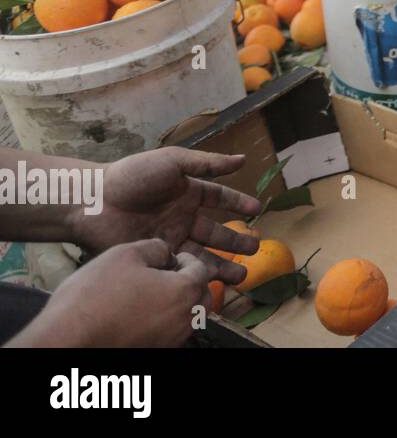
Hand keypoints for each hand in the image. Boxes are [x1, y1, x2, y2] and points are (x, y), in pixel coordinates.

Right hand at [8, 239, 213, 347]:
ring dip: (180, 303)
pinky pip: (172, 333)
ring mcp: (171, 340)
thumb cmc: (95, 295)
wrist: (67, 338)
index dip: (188, 259)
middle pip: (202, 297)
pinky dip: (166, 321)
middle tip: (169, 274)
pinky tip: (142, 314)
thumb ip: (155, 248)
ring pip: (189, 317)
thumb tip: (167, 253)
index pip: (202, 270)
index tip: (173, 258)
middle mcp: (184, 319)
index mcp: (184, 292)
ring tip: (154, 293)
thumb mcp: (124, 254)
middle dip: (191, 282)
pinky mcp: (156, 351)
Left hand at [72, 148, 260, 285]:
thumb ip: (208, 163)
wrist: (94, 203)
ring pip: (203, 254)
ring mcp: (170, 238)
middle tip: (255, 250)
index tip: (258, 210)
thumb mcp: (173, 162)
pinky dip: (198, 275)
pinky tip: (212, 282)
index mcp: (188, 192)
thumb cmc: (133, 177)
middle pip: (215, 232)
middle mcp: (182, 216)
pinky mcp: (156, 257)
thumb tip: (243, 159)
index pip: (221, 198)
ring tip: (242, 276)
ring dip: (222, 265)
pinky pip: (182, 268)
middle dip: (236, 242)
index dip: (239, 204)